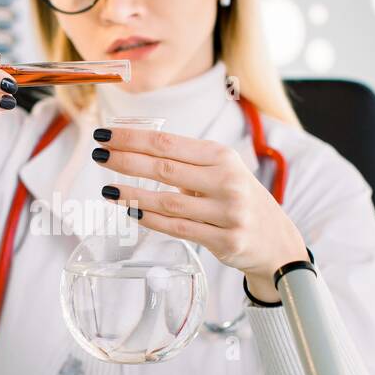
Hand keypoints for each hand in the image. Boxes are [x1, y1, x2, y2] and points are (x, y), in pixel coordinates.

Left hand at [91, 125, 307, 302]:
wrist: (276, 241)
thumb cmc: (238, 199)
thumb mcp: (222, 171)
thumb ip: (187, 162)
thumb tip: (133, 149)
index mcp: (223, 157)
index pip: (168, 143)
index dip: (132, 138)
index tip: (105, 134)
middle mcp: (227, 182)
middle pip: (164, 169)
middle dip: (125, 161)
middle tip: (98, 155)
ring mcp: (227, 213)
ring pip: (168, 203)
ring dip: (132, 195)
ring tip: (107, 190)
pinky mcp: (225, 241)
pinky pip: (178, 229)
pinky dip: (151, 220)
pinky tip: (131, 212)